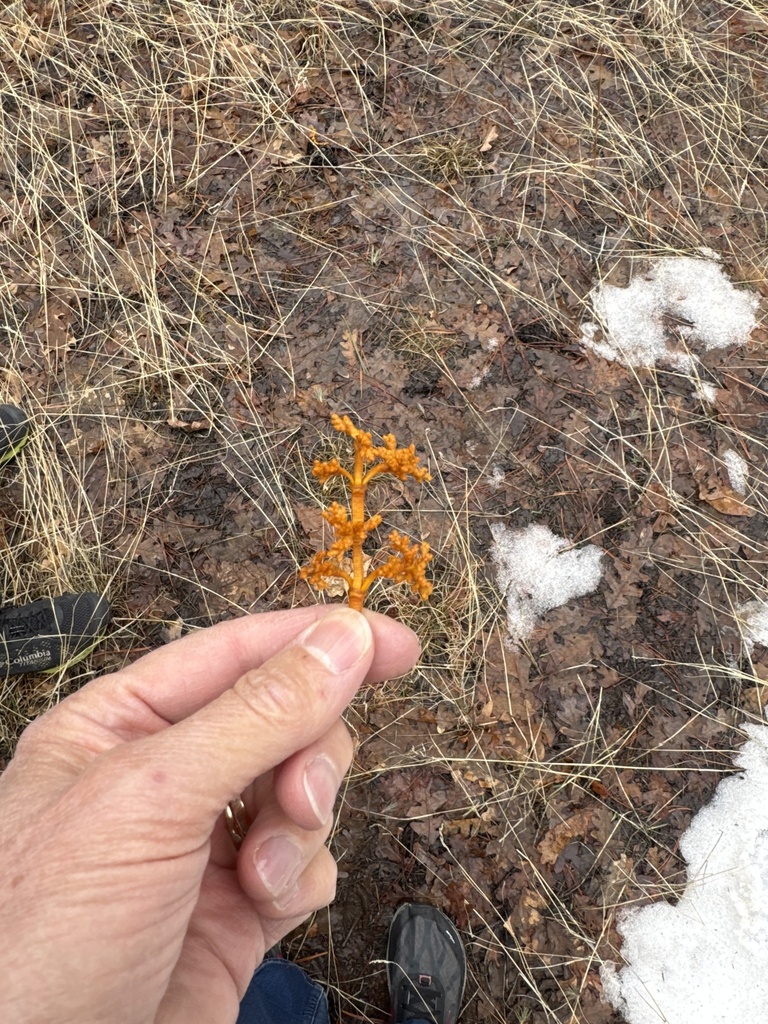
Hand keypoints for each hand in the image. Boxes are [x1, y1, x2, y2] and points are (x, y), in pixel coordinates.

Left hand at [0, 606, 419, 1023]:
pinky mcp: (237, 910)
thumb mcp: (151, 798)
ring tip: (264, 870)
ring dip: (302, 825)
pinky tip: (267, 906)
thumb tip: (341, 640)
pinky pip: (308, 862)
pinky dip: (303, 877)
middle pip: (284, 721)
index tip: (396, 643)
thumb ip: (256, 714)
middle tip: (302, 794)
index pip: (239, 652)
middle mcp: (165, 778)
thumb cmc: (39, 939)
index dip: (321, 639)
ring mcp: (204, 846)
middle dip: (308, 754)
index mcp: (121, 724)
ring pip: (304, 791)